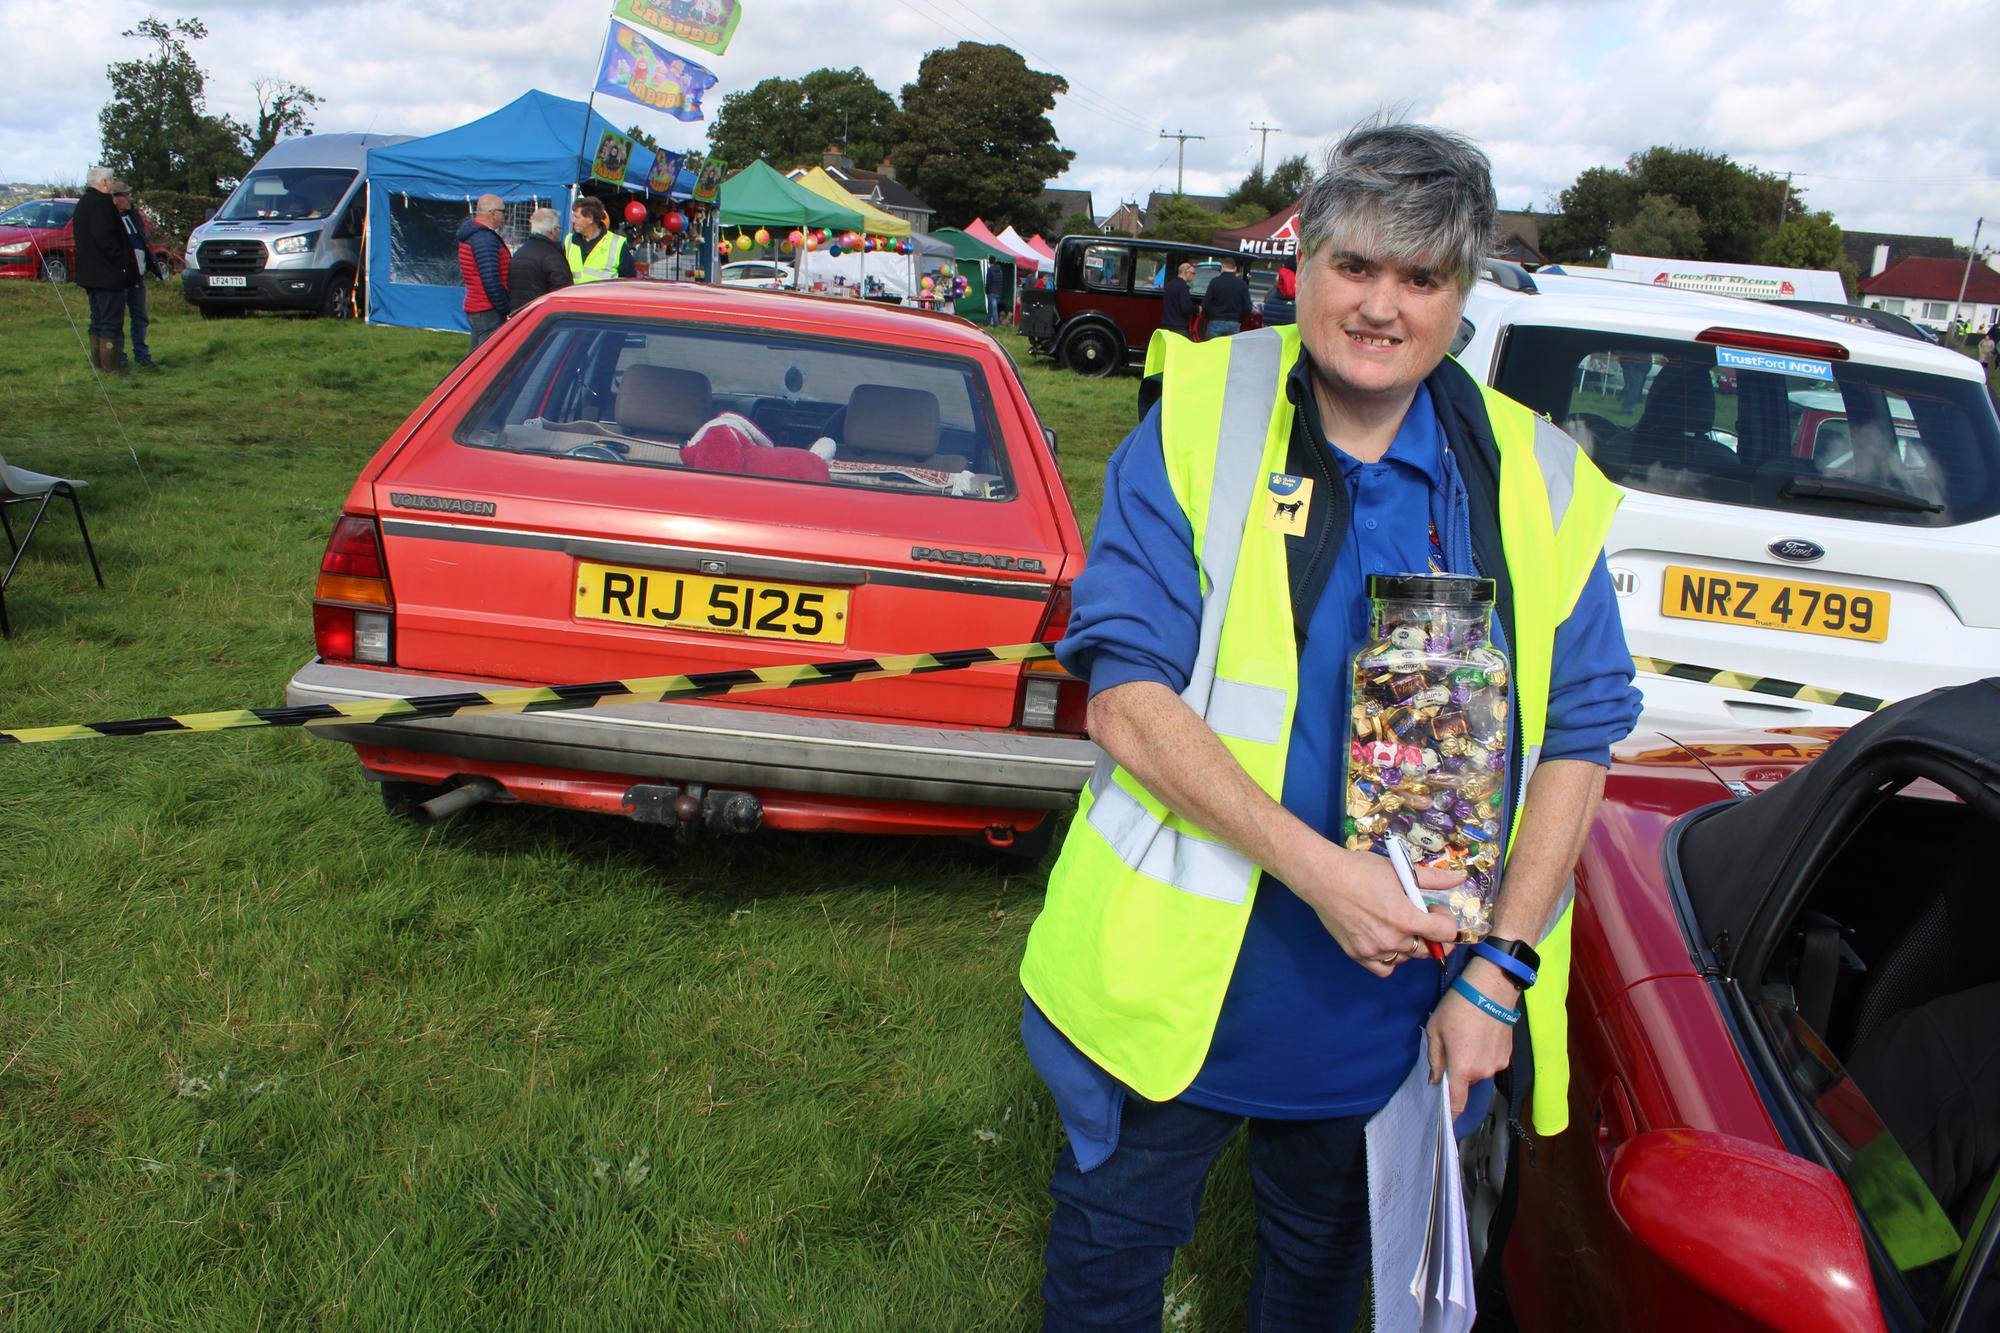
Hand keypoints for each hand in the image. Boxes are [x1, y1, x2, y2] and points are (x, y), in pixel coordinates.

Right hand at [1284, 841, 1462, 978]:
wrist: (1323, 878)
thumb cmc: (1361, 870)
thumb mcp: (1399, 870)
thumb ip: (1433, 878)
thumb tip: (1461, 877)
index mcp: (1407, 918)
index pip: (1445, 934)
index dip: (1446, 920)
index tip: (1434, 909)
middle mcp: (1393, 939)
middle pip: (1428, 949)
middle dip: (1430, 934)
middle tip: (1417, 916)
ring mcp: (1375, 950)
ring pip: (1407, 958)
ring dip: (1410, 945)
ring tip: (1397, 925)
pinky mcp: (1358, 954)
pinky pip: (1385, 969)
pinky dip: (1391, 959)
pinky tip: (1386, 941)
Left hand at [1425, 956, 1520, 1116]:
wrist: (1493, 987)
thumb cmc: (1458, 1006)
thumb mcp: (1435, 1030)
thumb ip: (1435, 1060)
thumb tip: (1436, 1080)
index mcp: (1463, 1068)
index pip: (1457, 1102)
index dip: (1451, 1116)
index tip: (1446, 1124)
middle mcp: (1483, 1072)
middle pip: (1467, 1082)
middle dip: (1458, 1071)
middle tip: (1451, 1046)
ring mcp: (1498, 1064)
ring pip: (1479, 1071)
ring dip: (1471, 1061)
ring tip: (1467, 1035)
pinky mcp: (1508, 1055)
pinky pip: (1490, 1062)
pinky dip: (1483, 1054)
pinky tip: (1479, 1034)